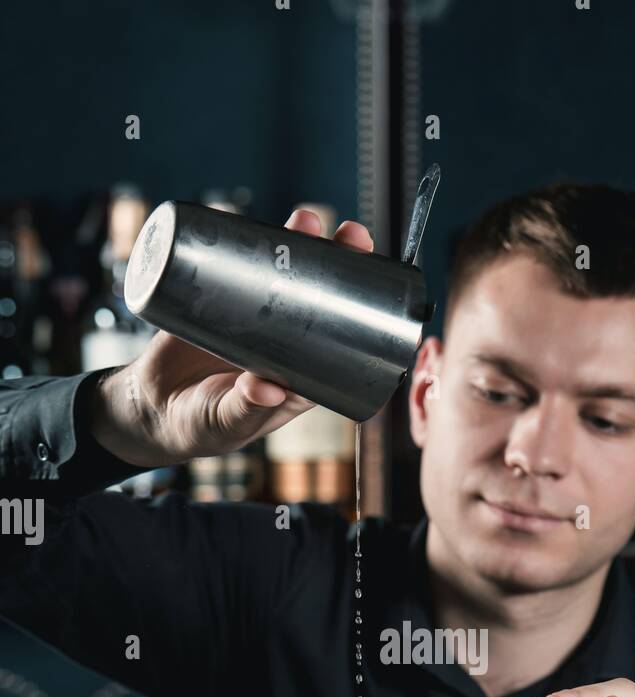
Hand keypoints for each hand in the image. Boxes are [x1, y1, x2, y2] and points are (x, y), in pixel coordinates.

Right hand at [89, 209, 373, 467]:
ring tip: (306, 220)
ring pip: (284, 272)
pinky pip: (239, 265)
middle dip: (338, 262)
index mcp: (301, 373)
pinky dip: (247, 240)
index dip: (361, 308)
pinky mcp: (220, 298)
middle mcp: (285, 340)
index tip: (371, 281)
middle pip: (320, 294)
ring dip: (299, 242)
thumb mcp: (226, 422)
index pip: (342, 336)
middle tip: (349, 235)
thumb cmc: (199, 425)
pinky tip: (253, 222)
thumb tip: (267, 389)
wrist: (151, 407)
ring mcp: (254, 316)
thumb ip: (246, 408)